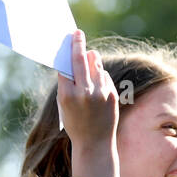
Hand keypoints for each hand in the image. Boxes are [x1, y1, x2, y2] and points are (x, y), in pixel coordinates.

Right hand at [57, 30, 118, 150]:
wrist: (95, 143)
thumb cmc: (75, 123)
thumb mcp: (64, 106)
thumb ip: (68, 85)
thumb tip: (74, 63)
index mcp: (67, 95)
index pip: (67, 67)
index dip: (68, 52)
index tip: (69, 39)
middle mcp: (84, 93)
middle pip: (80, 61)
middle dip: (78, 45)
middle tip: (77, 33)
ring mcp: (100, 94)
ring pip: (96, 67)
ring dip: (92, 58)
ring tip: (89, 54)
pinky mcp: (112, 96)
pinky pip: (105, 78)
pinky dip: (100, 75)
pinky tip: (97, 79)